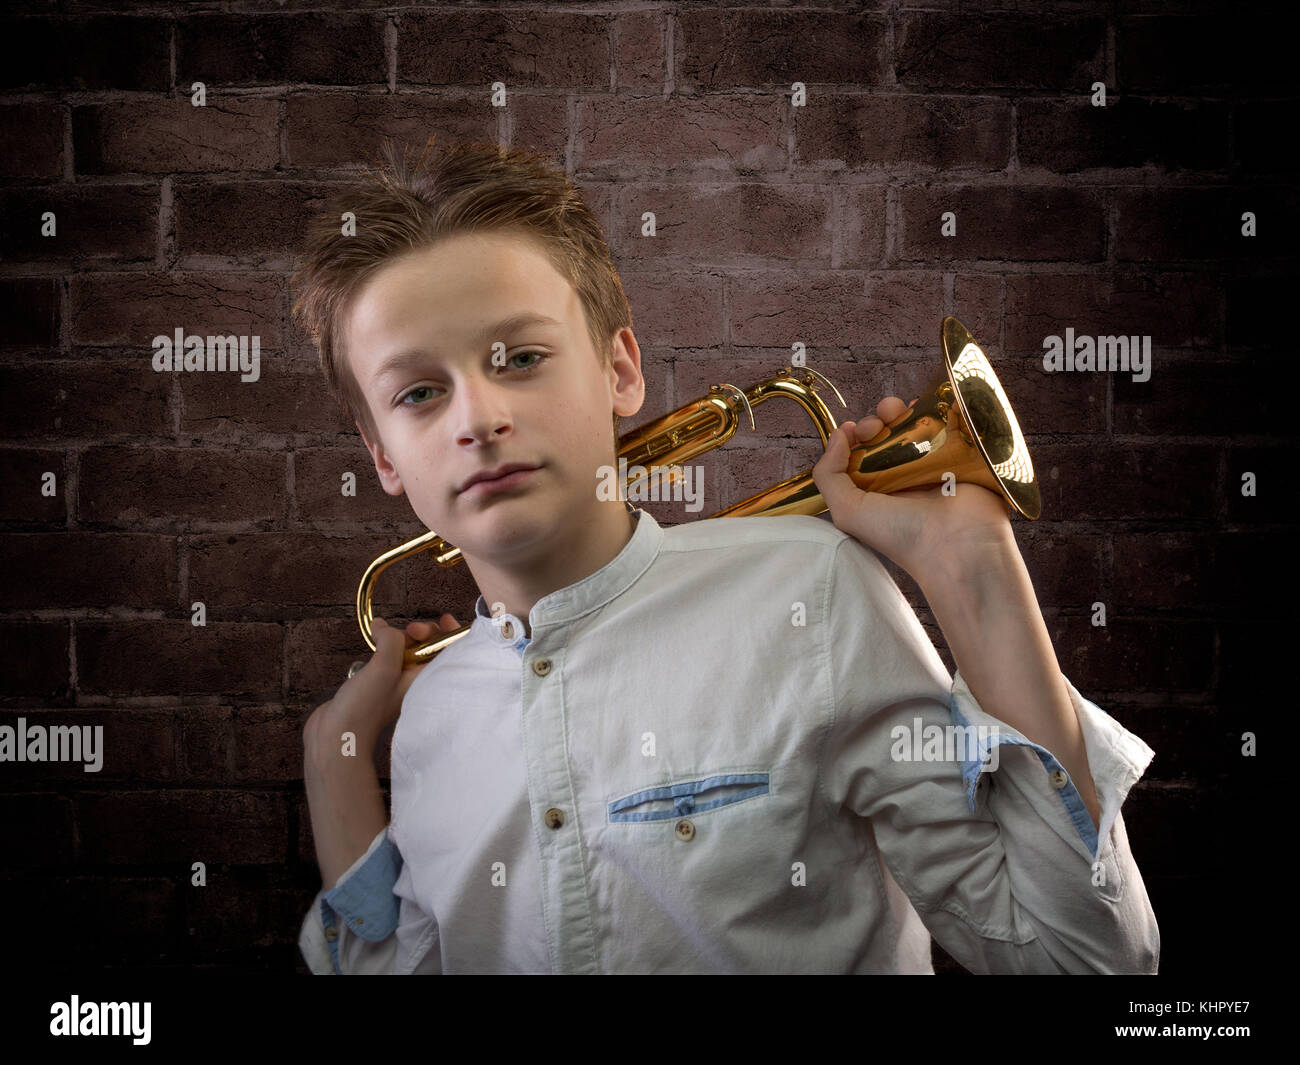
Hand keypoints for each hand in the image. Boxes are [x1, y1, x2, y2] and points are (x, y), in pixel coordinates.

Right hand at [304, 613, 460, 758]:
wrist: (337, 734)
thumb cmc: (365, 710)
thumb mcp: (385, 667)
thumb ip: (391, 640)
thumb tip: (382, 627)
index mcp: (426, 680)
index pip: (452, 653)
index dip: (451, 633)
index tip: (443, 620)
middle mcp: (416, 681)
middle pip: (431, 648)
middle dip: (424, 632)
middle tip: (411, 630)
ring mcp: (398, 682)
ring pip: (409, 651)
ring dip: (403, 637)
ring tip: (385, 634)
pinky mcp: (379, 683)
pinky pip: (390, 657)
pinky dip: (386, 646)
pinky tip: (375, 640)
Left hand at [810, 395, 1013, 582]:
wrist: (957, 545)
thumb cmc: (901, 535)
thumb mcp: (848, 511)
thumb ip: (829, 474)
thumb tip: (838, 435)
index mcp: (876, 488)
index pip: (860, 451)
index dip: (854, 435)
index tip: (851, 429)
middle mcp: (903, 475)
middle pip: (886, 433)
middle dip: (875, 420)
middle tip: (876, 426)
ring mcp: (933, 462)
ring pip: (914, 424)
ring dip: (902, 410)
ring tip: (898, 411)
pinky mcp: (961, 453)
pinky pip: (949, 423)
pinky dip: (940, 409)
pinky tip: (929, 404)